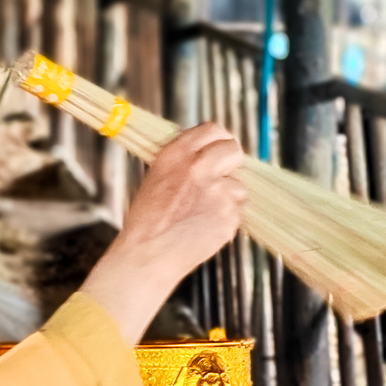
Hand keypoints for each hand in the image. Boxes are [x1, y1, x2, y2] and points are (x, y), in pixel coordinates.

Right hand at [79, 123, 247, 342]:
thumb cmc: (148, 222)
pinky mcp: (228, 215)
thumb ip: (185, 162)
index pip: (213, 129)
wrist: (147, 256)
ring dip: (228, 198)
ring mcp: (216, 191)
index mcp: (176, 155)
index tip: (219, 151)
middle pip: (233, 150)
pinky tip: (204, 227)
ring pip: (238, 186)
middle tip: (220, 179)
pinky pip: (237, 211)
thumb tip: (210, 155)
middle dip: (231, 163)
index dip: (219, 141)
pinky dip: (225, 219)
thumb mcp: (157, 178)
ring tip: (202, 214)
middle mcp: (198, 168)